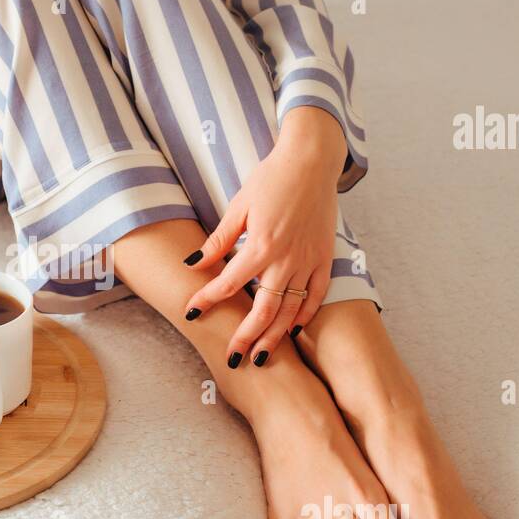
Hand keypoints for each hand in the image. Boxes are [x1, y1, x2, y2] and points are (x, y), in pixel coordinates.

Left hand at [183, 107, 345, 364]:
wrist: (311, 160)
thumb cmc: (272, 178)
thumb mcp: (239, 205)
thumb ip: (219, 239)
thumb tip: (193, 263)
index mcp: (261, 244)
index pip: (229, 282)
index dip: (208, 299)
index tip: (192, 312)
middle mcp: (287, 258)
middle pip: (264, 308)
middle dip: (247, 336)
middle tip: (233, 358)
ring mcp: (309, 259)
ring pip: (291, 308)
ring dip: (275, 335)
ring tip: (262, 357)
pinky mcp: (326, 257)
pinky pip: (317, 293)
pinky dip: (306, 313)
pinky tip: (293, 329)